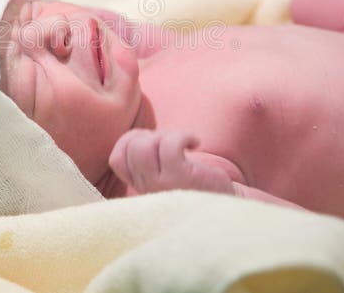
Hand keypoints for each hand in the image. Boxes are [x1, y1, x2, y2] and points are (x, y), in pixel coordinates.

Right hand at [109, 129, 234, 194]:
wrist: (227, 209)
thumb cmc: (197, 188)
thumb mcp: (166, 176)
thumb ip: (149, 163)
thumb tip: (140, 135)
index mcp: (141, 187)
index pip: (116, 160)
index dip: (130, 140)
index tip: (152, 140)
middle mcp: (147, 189)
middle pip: (131, 148)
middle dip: (150, 134)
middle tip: (170, 141)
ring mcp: (163, 185)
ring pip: (145, 146)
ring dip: (165, 134)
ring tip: (182, 142)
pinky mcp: (182, 178)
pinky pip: (170, 145)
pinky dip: (182, 135)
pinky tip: (195, 142)